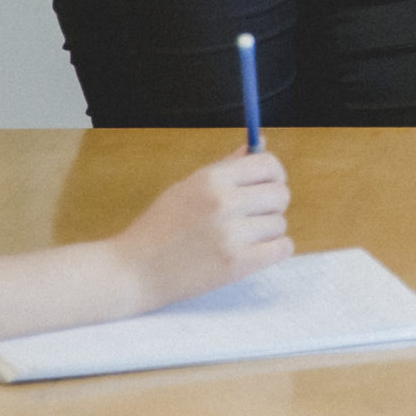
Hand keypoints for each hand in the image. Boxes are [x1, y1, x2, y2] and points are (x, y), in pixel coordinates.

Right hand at [109, 149, 293, 308]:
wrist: (133, 272)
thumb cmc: (159, 227)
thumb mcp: (188, 187)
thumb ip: (228, 166)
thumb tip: (260, 143)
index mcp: (211, 179)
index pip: (267, 164)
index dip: (274, 173)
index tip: (267, 184)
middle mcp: (224, 203)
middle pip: (280, 194)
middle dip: (272, 203)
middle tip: (254, 214)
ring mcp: (231, 235)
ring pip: (280, 223)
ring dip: (268, 230)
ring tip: (243, 237)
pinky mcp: (237, 265)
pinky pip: (282, 249)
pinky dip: (274, 250)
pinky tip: (255, 251)